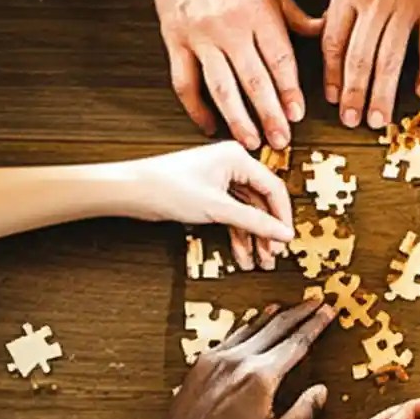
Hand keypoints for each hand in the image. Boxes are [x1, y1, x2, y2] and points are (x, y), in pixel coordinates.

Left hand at [122, 141, 293, 270]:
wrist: (132, 191)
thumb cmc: (167, 187)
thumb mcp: (217, 208)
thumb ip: (255, 222)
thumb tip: (283, 233)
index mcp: (238, 157)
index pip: (274, 188)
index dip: (282, 217)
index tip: (286, 239)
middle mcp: (233, 165)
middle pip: (262, 203)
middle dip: (267, 232)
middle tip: (272, 255)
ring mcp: (221, 180)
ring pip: (248, 213)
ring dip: (253, 238)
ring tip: (259, 261)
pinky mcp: (210, 194)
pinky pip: (233, 215)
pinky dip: (238, 234)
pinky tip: (242, 254)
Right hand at [137, 0, 322, 148]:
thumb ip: (295, 14)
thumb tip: (325, 31)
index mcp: (257, 11)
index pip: (279, 59)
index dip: (289, 90)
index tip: (297, 115)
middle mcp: (229, 26)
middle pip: (254, 80)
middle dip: (270, 115)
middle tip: (281, 140)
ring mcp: (200, 36)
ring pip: (220, 87)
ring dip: (238, 119)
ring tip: (251, 141)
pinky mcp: (175, 41)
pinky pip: (184, 83)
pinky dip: (196, 108)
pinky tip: (209, 125)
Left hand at [146, 299, 334, 418]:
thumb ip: (302, 413)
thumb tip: (319, 391)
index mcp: (261, 378)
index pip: (296, 343)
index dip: (315, 325)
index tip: (327, 311)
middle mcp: (239, 362)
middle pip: (276, 327)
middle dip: (299, 313)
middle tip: (315, 302)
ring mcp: (216, 360)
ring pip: (251, 328)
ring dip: (273, 316)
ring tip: (287, 308)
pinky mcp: (201, 366)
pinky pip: (230, 337)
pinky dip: (246, 326)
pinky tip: (251, 324)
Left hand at [322, 0, 419, 128]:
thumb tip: (331, 26)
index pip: (334, 43)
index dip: (330, 75)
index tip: (329, 98)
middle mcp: (375, 3)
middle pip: (359, 59)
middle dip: (353, 95)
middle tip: (351, 120)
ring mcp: (406, 7)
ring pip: (390, 60)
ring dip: (383, 94)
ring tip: (379, 119)